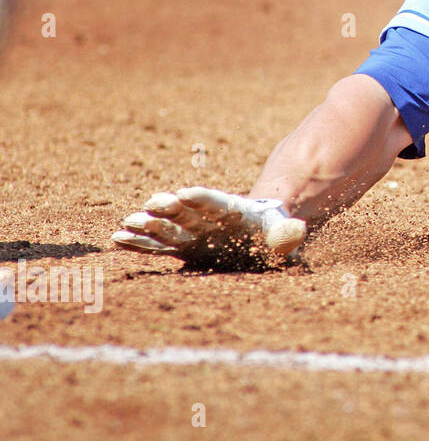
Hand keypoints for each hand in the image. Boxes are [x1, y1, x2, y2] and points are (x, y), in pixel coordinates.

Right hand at [112, 187, 306, 269]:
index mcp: (234, 213)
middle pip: (188, 212)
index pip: (218, 204)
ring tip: (129, 221)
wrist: (256, 233)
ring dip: (150, 223)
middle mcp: (208, 220)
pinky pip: (157, 245)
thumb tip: (298, 233)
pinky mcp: (182, 247)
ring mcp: (192, 232)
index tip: (186, 193)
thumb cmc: (271, 234)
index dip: (203, 199)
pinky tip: (118, 238)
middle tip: (154, 203)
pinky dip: (140, 242)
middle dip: (171, 208)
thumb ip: (288, 234)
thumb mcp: (284, 234)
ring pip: (168, 226)